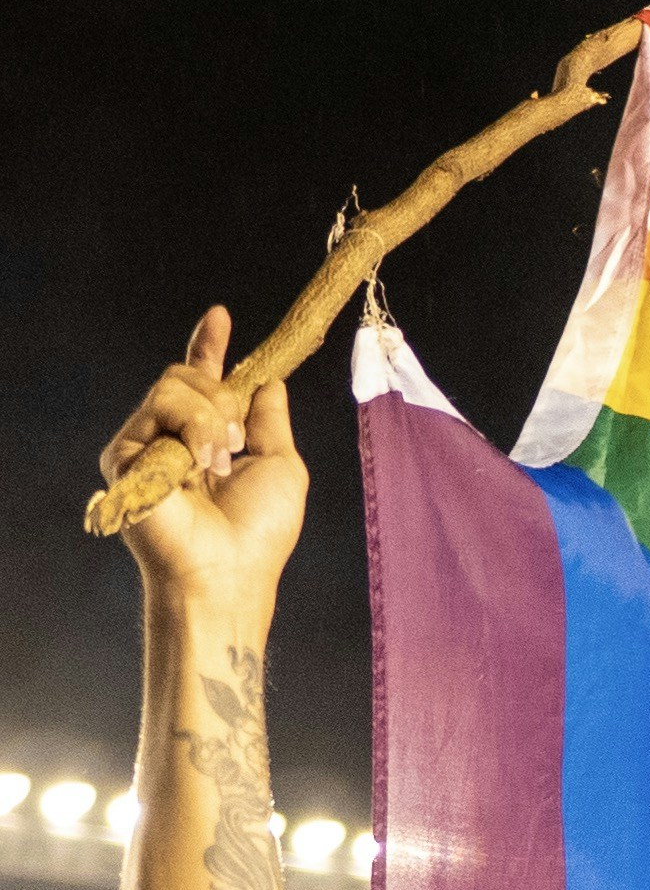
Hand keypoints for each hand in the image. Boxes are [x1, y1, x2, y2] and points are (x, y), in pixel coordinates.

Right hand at [100, 308, 307, 610]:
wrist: (227, 571)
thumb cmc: (258, 532)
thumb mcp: (282, 466)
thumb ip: (271, 420)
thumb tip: (270, 380)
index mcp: (207, 441)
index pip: (201, 383)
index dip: (209, 349)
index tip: (220, 318)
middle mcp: (172, 439)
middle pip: (188, 375)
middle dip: (223, 399)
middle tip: (236, 444)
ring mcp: (146, 445)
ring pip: (175, 383)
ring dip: (211, 418)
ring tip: (218, 464)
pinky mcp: (126, 454)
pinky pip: (162, 404)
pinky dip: (192, 431)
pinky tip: (196, 469)